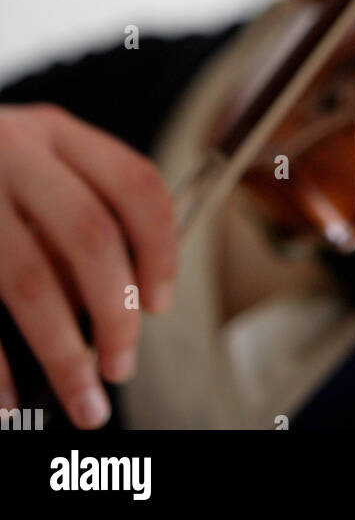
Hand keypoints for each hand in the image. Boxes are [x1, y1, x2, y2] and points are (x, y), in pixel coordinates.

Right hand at [0, 104, 177, 427]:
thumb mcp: (33, 162)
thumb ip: (77, 205)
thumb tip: (123, 306)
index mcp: (55, 133)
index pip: (134, 183)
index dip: (159, 249)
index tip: (159, 304)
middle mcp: (15, 153)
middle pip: (91, 236)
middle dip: (116, 313)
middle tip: (122, 366)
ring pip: (33, 281)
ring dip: (64, 354)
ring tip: (85, 402)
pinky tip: (10, 399)